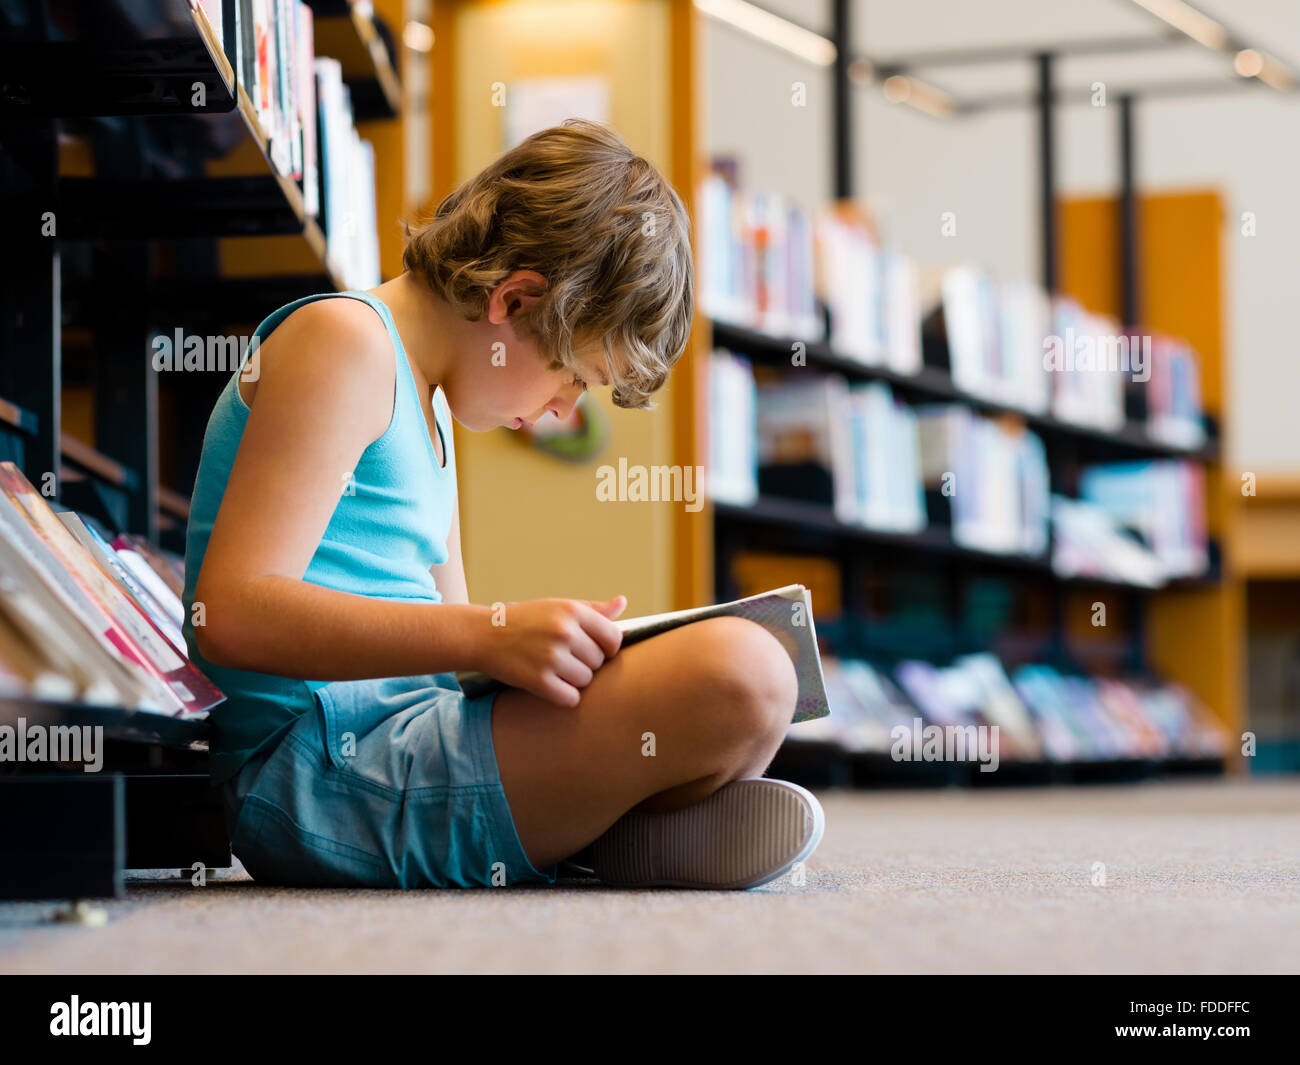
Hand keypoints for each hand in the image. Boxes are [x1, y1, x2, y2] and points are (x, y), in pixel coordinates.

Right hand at [480, 596, 625, 705]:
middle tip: (563, 657)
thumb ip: (593, 610)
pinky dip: (563, 696)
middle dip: (586, 663)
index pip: (614, 638)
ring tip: (554, 669)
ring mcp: (551, 657)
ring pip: (586, 681)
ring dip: (574, 680)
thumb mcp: (558, 607)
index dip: (607, 648)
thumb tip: (623, 603)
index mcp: (572, 611)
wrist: (483, 635)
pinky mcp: (538, 680)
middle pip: (599, 662)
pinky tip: (550, 685)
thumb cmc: (526, 620)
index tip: (594, 649)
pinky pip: (570, 698)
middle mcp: (564, 632)